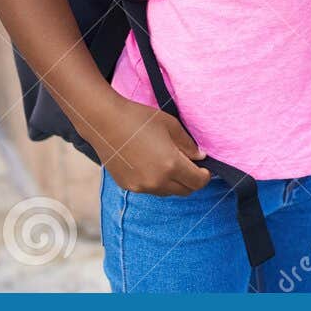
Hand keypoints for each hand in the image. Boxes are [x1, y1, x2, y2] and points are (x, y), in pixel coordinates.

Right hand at [91, 95, 210, 195]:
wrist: (105, 122)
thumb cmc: (139, 119)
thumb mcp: (171, 126)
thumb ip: (188, 144)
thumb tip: (200, 157)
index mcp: (171, 165)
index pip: (198, 182)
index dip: (205, 176)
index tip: (205, 168)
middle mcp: (157, 181)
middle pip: (184, 191)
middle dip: (191, 180)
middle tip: (190, 165)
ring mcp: (141, 186)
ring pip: (167, 192)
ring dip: (174, 182)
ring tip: (168, 162)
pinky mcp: (128, 186)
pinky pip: (150, 189)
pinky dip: (156, 181)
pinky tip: (150, 164)